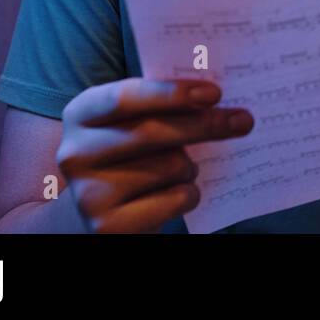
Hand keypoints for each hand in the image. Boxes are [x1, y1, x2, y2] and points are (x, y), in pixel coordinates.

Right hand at [57, 77, 253, 232]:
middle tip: (243, 120)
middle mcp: (75, 152)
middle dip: (205, 124)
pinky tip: (176, 193)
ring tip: (181, 168)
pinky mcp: (107, 226)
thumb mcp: (138, 120)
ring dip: (190, 166)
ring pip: (169, 167)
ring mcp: (88, 193)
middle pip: (152, 132)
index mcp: (82, 113)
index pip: (126, 97)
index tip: (214, 93)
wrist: (103, 207)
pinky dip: (188, 194)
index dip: (172, 94)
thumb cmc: (133, 151)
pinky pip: (173, 200)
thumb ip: (167, 105)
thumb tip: (220, 102)